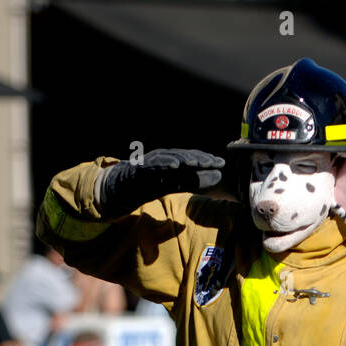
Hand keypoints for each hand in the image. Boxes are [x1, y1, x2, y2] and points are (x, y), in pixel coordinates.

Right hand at [96, 150, 224, 216]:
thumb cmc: (151, 184)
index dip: (207, 160)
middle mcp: (164, 158)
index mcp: (173, 161)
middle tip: (214, 162)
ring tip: (199, 162)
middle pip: (184, 155)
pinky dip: (166, 163)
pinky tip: (176, 165)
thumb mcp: (178, 184)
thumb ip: (195, 181)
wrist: (123, 189)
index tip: (222, 164)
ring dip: (186, 159)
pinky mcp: (141, 167)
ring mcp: (152, 161)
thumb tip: (219, 177)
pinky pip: (155, 163)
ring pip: (171, 157)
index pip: (193, 159)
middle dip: (200, 158)